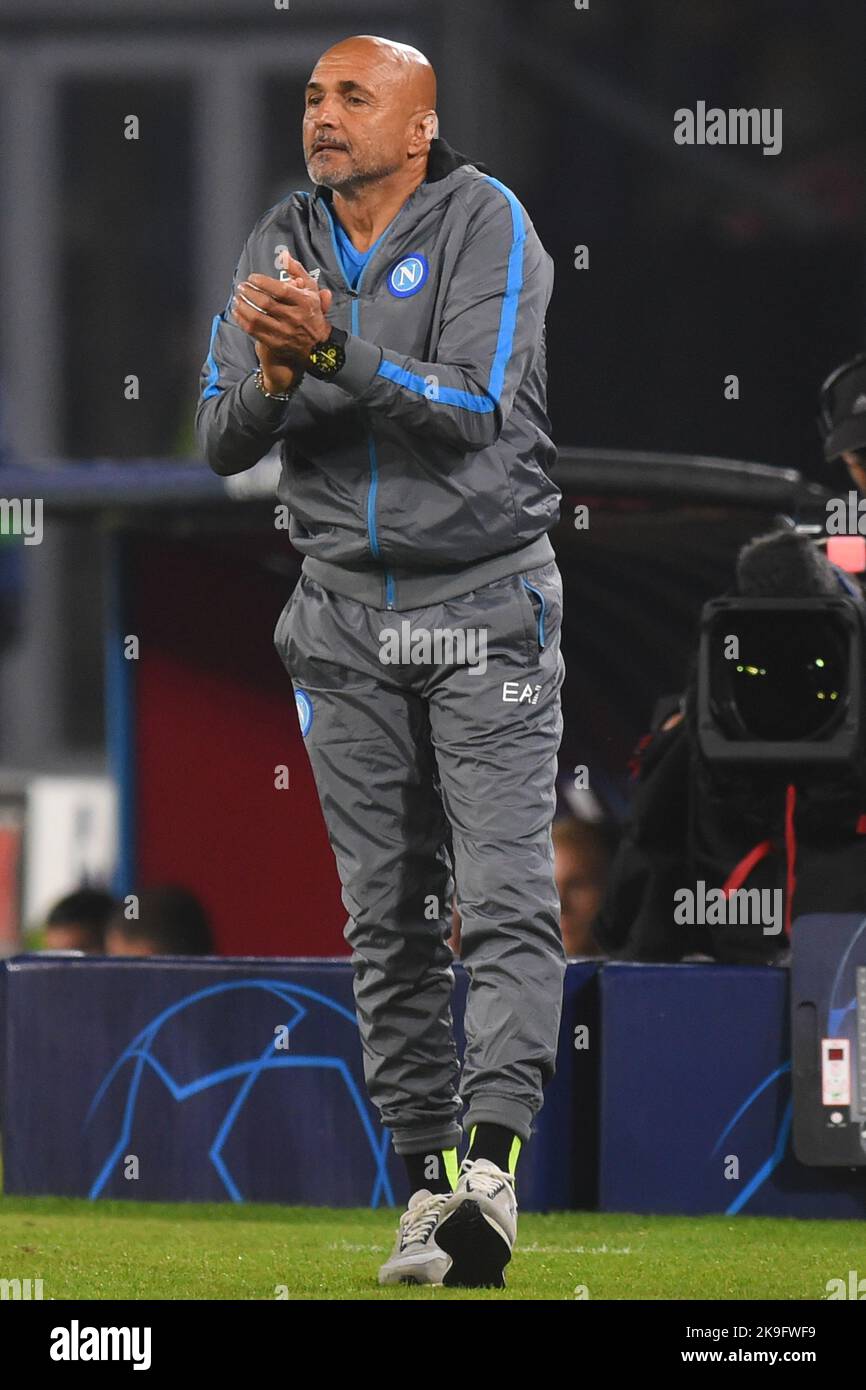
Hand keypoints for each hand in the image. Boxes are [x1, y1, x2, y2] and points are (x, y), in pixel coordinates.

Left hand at [232, 255, 333, 391]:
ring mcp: (284, 332)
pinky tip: (238, 313)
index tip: (252, 278)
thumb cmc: (312, 313)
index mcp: (304, 302)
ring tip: (237, 299)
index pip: (280, 290)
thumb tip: (283, 254)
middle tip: (241, 287)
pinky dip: (243, 321)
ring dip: (243, 307)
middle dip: (249, 293)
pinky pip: (254, 332)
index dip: (263, 282)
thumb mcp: (311, 290)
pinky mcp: (276, 344)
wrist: (318, 346)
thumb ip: (297, 270)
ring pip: (257, 318)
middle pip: (266, 303)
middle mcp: (294, 318)